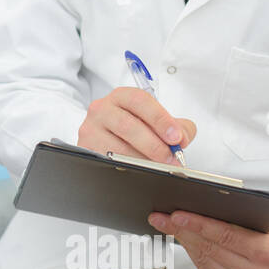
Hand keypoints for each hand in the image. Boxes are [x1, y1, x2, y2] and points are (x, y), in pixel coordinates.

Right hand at [78, 87, 195, 164]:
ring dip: (143, 161)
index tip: (176, 137)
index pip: (139, 101)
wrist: (109, 139)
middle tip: (171, 158)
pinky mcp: (86, 148)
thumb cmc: (136, 128)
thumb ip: (178, 126)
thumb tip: (183, 138)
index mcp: (121, 96)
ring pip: (117, 148)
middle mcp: (102, 109)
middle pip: (128, 125)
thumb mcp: (157, 121)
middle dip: (154, 145)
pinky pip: (108, 162)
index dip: (160, 119)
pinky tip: (140, 171)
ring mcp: (91, 129)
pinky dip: (128, 169)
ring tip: (159, 167)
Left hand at [148, 211, 268, 268]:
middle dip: (181, 230)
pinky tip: (183, 239)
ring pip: (204, 259)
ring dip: (183, 240)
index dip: (198, 225)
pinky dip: (193, 253)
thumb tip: (202, 200)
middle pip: (209, 247)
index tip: (175, 215)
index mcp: (268, 253)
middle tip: (159, 216)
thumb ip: (241, 212)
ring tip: (165, 224)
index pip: (225, 236)